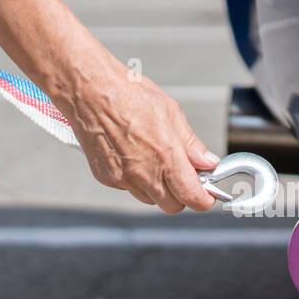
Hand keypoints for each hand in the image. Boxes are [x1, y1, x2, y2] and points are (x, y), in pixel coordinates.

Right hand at [58, 51, 219, 212]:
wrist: (90, 92)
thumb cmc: (129, 95)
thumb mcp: (171, 113)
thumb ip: (191, 144)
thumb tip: (208, 162)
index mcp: (166, 156)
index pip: (191, 196)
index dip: (203, 199)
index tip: (207, 196)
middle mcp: (144, 173)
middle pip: (172, 206)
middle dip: (181, 195)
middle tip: (182, 176)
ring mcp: (123, 178)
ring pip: (149, 199)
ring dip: (157, 188)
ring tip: (153, 160)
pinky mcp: (106, 178)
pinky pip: (129, 188)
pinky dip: (136, 179)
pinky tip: (132, 156)